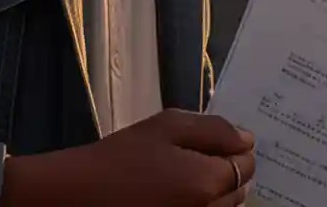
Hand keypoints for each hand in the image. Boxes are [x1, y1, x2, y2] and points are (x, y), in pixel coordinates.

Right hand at [0, 109, 255, 206]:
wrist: (79, 196)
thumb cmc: (121, 156)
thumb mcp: (167, 127)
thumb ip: (214, 130)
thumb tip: (247, 140)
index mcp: (207, 182)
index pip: (247, 164)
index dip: (236, 150)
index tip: (218, 143)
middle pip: (241, 190)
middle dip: (228, 172)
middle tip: (200, 158)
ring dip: (217, 193)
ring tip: (186, 177)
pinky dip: (200, 206)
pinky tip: (178, 195)